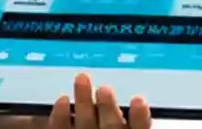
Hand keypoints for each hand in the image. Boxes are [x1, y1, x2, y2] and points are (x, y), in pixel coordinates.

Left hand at [36, 73, 150, 128]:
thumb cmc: (104, 125)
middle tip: (104, 89)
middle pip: (111, 126)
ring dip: (83, 102)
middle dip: (107, 107)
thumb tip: (137, 97)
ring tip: (82, 78)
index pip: (140, 128)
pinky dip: (61, 116)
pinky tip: (63, 100)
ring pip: (85, 123)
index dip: (140, 116)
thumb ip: (133, 118)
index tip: (138, 100)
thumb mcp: (124, 123)